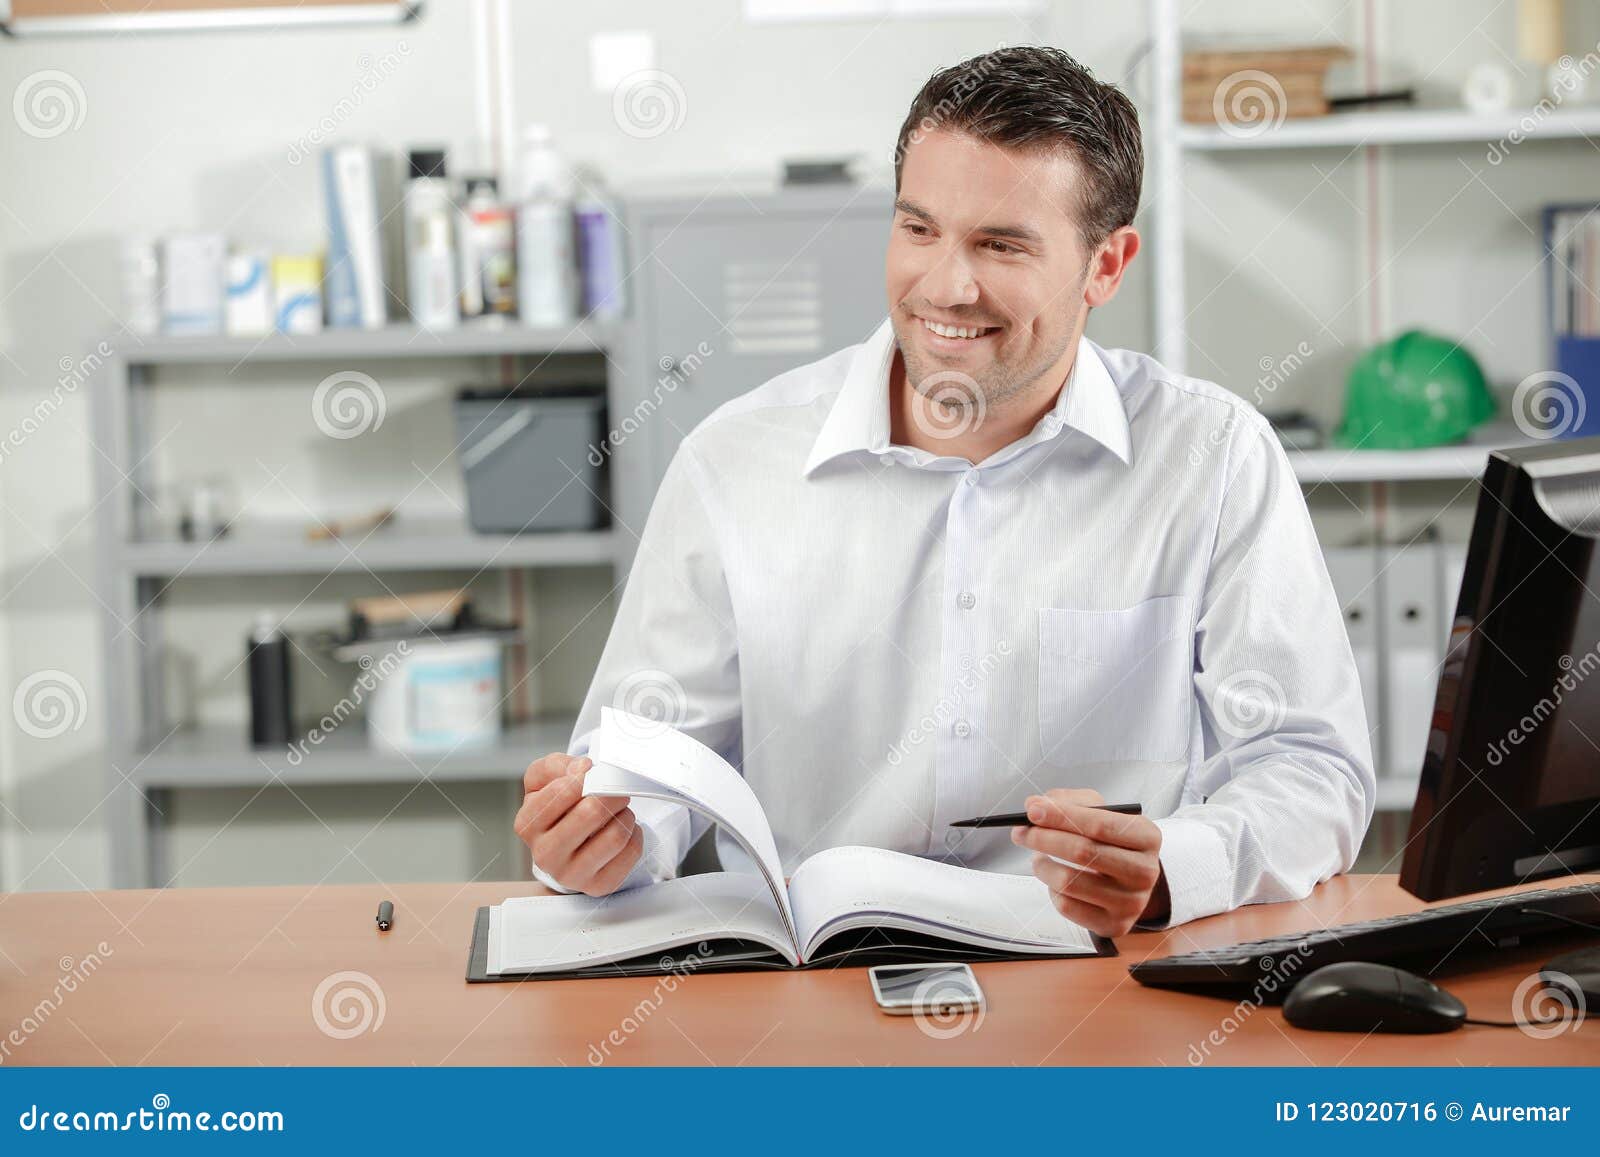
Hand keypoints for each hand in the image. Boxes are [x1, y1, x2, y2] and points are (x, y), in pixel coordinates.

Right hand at [514, 752, 642, 896]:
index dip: (584, 776)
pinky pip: (630, 852)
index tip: (592, 773)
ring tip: (620, 810)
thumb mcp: (542, 780)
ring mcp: (571, 874)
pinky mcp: (598, 885)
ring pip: (615, 835)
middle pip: (592, 813)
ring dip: (625, 815)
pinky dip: (635, 834)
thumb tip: (583, 769)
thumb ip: (557, 765)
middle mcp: (545, 854)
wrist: (564, 847)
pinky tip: (624, 830)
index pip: (562, 792)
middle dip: (611, 794)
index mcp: (527, 824)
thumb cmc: (555, 809)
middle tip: (616, 790)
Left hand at [1012, 788, 1168, 936]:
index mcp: (1147, 836)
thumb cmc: (1110, 840)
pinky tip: (1056, 880)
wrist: (1131, 879)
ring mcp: (1132, 902)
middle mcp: (1146, 871)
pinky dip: (1052, 890)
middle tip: (1021, 832)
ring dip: (1043, 865)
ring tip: (1039, 856)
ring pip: (1069, 882)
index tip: (1032, 810)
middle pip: (1083, 852)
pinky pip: (1067, 906)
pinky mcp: (1114, 925)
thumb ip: (1066, 802)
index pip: (1100, 824)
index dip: (1061, 816)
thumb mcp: (1098, 811)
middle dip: (1044, 838)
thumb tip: (1034, 805)